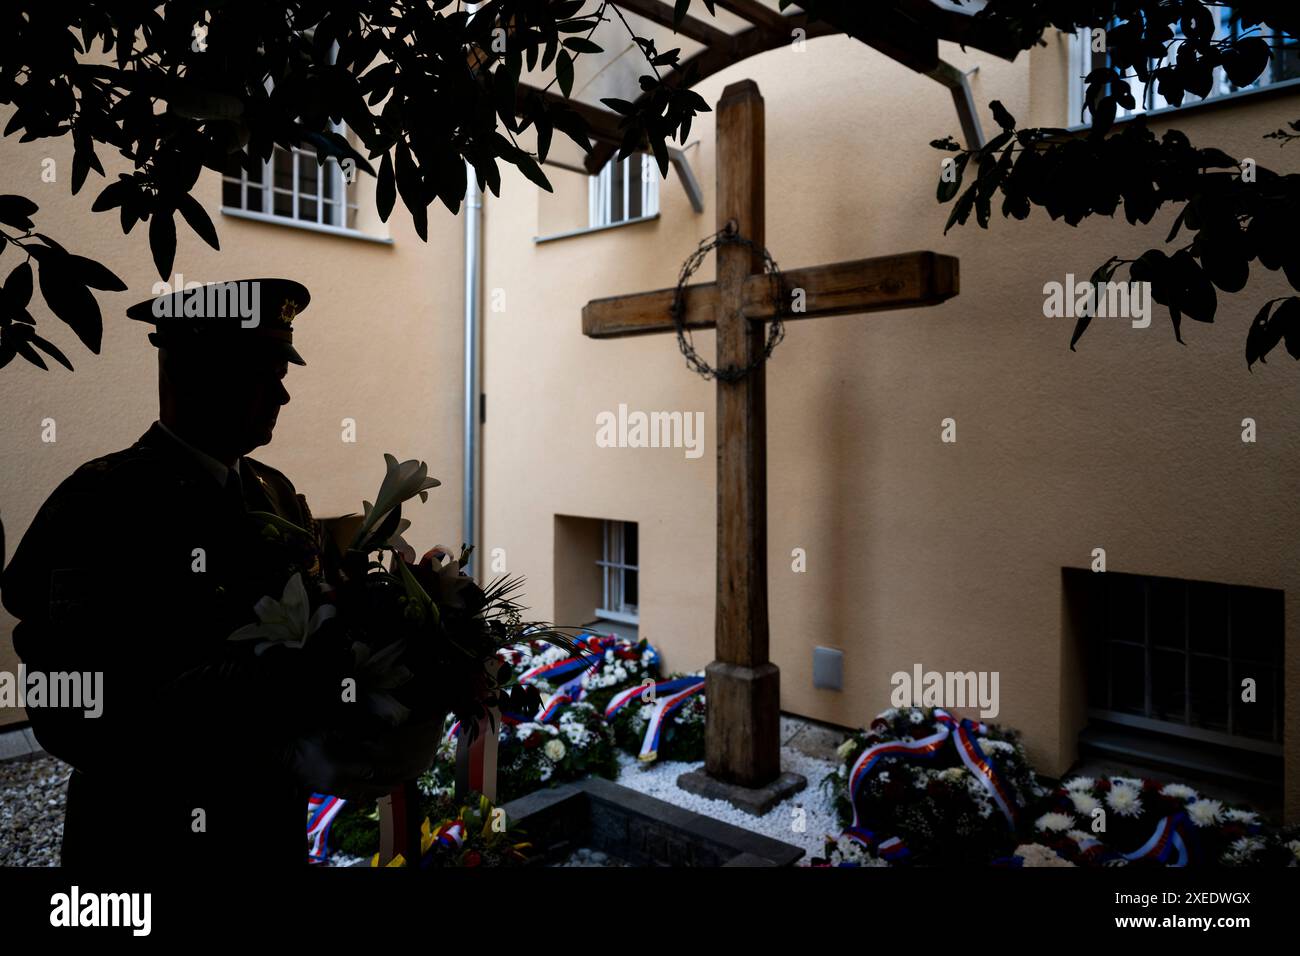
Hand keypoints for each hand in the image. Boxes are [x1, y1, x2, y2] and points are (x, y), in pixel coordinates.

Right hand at [287, 715, 444, 800]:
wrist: (283, 754)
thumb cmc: (308, 738)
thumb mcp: (333, 730)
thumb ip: (355, 733)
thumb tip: (378, 733)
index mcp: (342, 766)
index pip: (371, 771)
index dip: (386, 768)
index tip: (399, 764)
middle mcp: (339, 782)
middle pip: (369, 789)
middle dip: (386, 786)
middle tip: (400, 782)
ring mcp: (332, 789)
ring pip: (360, 796)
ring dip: (375, 792)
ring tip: (388, 787)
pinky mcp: (326, 792)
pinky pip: (349, 796)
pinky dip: (362, 795)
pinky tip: (368, 791)